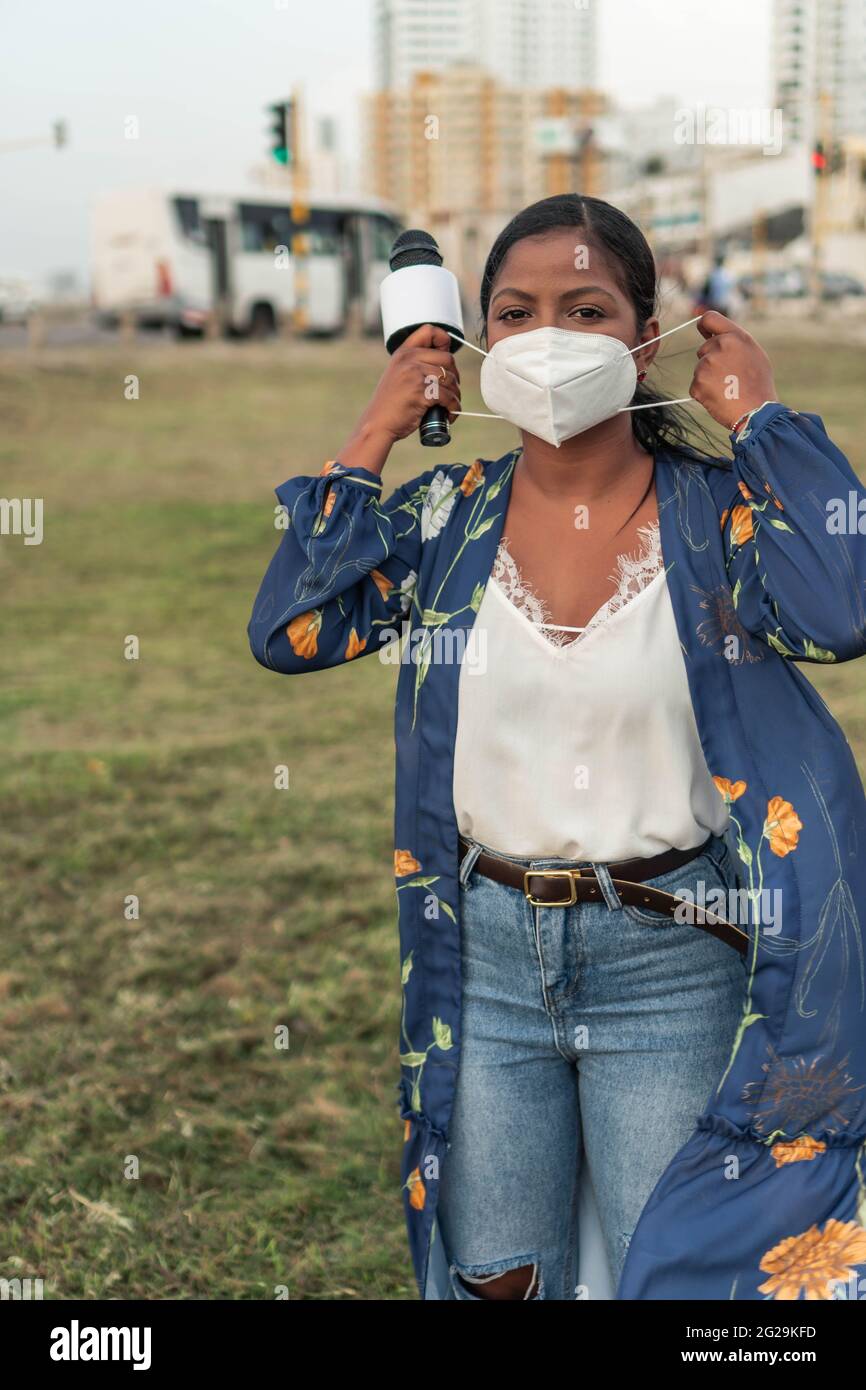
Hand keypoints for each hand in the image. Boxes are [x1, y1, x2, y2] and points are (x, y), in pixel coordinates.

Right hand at [359, 323, 461, 445]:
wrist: (377, 424)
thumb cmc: (391, 404)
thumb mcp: (398, 375)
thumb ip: (416, 365)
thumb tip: (447, 364)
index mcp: (403, 352)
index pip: (429, 331)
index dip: (444, 340)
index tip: (446, 357)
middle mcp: (408, 359)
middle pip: (448, 358)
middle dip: (455, 376)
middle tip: (452, 390)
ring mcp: (414, 374)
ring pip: (450, 378)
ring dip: (456, 394)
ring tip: (450, 405)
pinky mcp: (421, 392)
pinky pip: (448, 396)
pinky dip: (453, 407)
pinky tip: (448, 414)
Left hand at [689, 312, 776, 429]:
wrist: (756, 412)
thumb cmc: (758, 384)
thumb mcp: (753, 353)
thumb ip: (734, 342)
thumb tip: (714, 337)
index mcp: (736, 337)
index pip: (709, 318)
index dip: (704, 326)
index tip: (705, 334)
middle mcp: (720, 346)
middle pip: (703, 349)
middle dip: (711, 361)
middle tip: (730, 377)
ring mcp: (706, 365)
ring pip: (700, 369)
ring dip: (708, 378)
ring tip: (728, 388)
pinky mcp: (698, 383)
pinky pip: (696, 386)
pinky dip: (704, 393)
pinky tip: (720, 397)